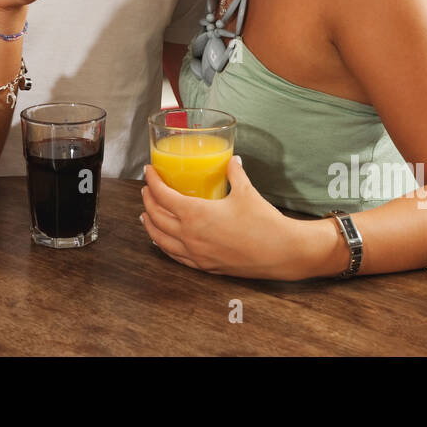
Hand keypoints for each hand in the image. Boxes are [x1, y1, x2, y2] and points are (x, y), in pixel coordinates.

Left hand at [140, 156, 309, 279]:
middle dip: (148, 201)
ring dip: (150, 225)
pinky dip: (164, 245)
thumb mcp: (246, 191)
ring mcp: (196, 254)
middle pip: (156, 217)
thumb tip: (232, 160)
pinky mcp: (205, 266)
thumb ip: (235, 173)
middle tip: (147, 189)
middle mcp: (190, 236)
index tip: (149, 171)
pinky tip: (163, 241)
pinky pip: (176, 256)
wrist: (281, 253)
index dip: (153, 182)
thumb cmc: (263, 222)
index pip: (163, 196)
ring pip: (161, 240)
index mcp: (196, 214)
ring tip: (145, 214)